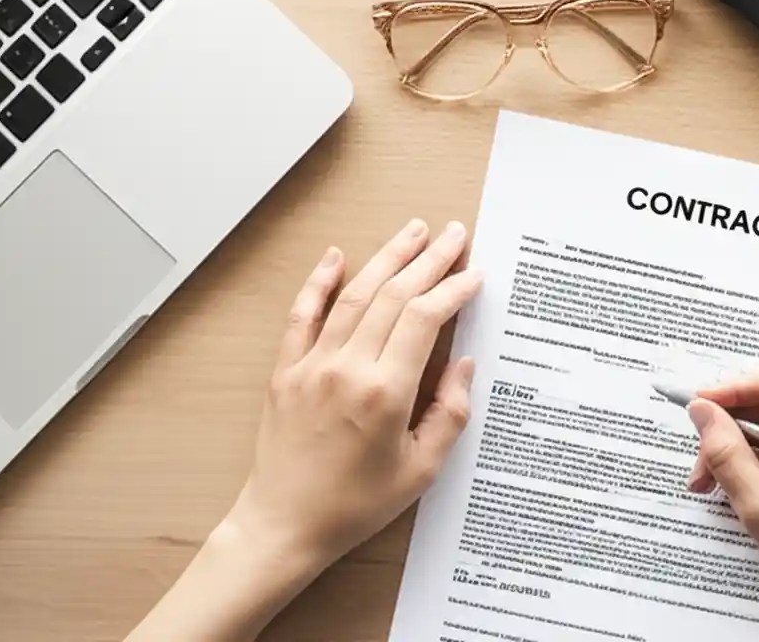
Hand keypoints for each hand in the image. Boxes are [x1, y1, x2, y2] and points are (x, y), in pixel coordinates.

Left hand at [229, 219, 482, 567]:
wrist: (283, 525)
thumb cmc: (354, 506)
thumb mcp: (421, 471)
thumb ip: (449, 413)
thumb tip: (464, 365)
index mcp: (385, 392)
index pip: (425, 319)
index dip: (453, 289)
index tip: (474, 275)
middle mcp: (347, 368)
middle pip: (394, 295)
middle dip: (429, 260)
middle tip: (454, 234)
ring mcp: (312, 365)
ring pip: (355, 295)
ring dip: (386, 257)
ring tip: (412, 231)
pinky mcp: (287, 371)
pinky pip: (303, 315)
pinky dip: (319, 281)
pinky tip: (336, 256)